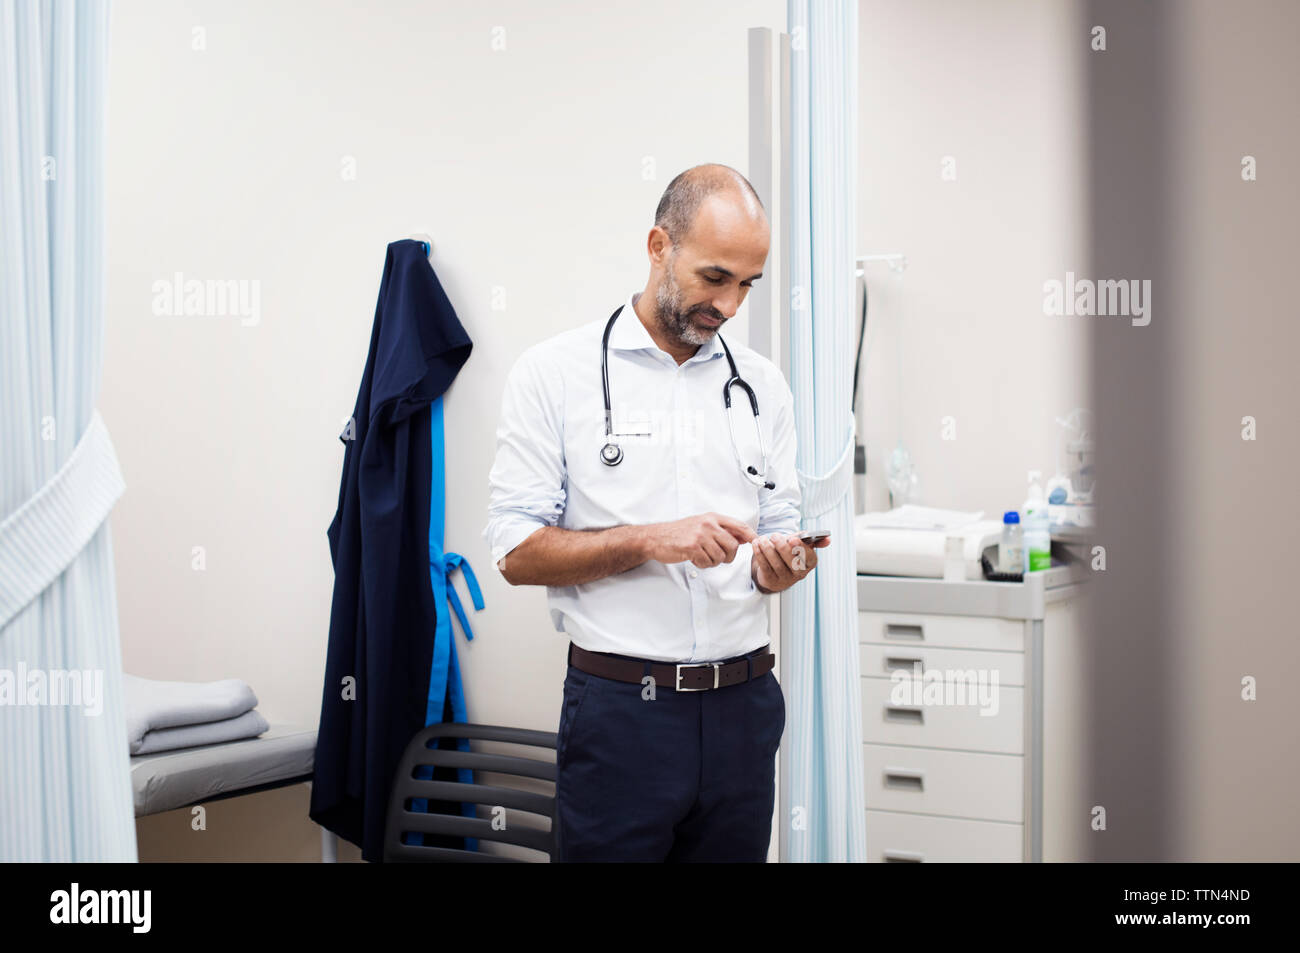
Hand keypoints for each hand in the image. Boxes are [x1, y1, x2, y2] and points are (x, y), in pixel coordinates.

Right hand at [641, 512, 756, 568]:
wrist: (656, 537)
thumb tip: (744, 538)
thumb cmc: (679, 532)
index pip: (740, 526)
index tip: (756, 542)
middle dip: (728, 556)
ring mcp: (700, 535)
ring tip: (702, 556)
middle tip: (718, 557)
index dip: (751, 535)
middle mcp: (708, 524)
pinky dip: (702, 564)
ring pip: (720, 557)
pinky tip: (694, 558)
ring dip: (712, 561)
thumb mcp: (702, 525)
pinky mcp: (692, 547)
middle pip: (732, 546)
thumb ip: (722, 530)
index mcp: (712, 518)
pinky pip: (707, 562)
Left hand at [751, 532, 830, 593]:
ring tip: (762, 539)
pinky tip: (756, 545)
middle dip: (782, 548)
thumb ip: (810, 539)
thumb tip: (828, 539)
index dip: (801, 548)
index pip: (809, 557)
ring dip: (767, 550)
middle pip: (792, 562)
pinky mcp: (771, 581)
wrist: (773, 567)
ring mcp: (785, 579)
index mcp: (810, 562)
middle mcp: (800, 573)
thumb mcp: (799, 544)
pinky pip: (765, 567)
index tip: (793, 539)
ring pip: (777, 564)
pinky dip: (759, 555)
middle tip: (774, 536)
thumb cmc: (788, 552)